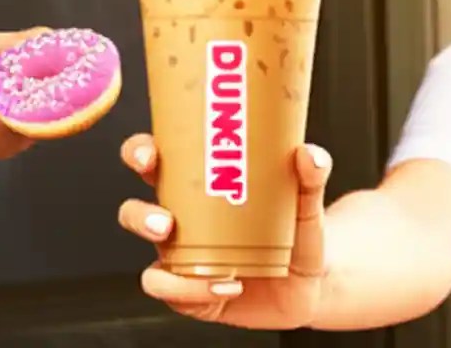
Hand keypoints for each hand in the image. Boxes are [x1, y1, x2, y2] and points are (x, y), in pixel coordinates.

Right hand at [117, 135, 333, 329]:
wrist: (314, 281)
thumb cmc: (299, 232)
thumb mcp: (307, 203)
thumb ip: (311, 177)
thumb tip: (309, 154)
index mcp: (199, 190)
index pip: (157, 164)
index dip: (140, 154)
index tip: (150, 154)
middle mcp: (184, 226)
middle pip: (136, 213)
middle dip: (139, 215)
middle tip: (164, 221)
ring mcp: (185, 263)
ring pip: (149, 265)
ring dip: (166, 272)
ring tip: (203, 266)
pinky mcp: (194, 296)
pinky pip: (176, 297)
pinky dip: (195, 293)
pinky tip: (227, 285)